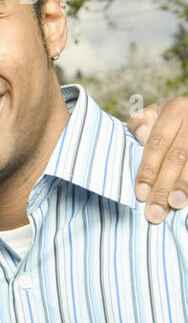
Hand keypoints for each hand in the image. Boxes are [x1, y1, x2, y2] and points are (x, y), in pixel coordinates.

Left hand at [129, 97, 187, 223]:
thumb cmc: (174, 118)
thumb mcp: (157, 113)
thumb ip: (142, 122)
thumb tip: (140, 135)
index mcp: (175, 111)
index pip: (157, 144)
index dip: (148, 170)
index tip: (141, 194)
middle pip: (177, 158)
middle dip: (164, 186)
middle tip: (155, 211)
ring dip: (185, 186)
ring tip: (176, 204)